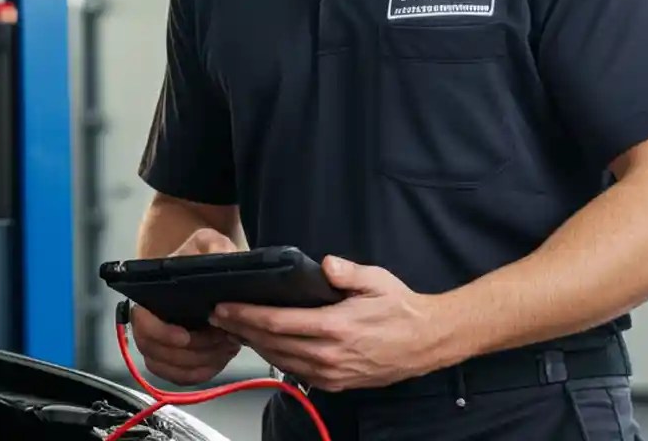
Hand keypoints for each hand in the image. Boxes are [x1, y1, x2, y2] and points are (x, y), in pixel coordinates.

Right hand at [130, 229, 242, 385]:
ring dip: (198, 363)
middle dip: (189, 352)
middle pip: (154, 352)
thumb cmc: (202, 254)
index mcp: (149, 295)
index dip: (160, 333)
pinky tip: (220, 356)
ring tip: (224, 345)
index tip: (185, 335)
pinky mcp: (176, 357)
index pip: (140, 322)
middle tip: (219, 339)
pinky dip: (200, 372)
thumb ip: (213, 245)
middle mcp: (150, 321)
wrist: (205, 268)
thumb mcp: (209, 241)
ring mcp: (162, 342)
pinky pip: (180, 376)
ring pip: (168, 367)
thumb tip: (220, 257)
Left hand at [209, 256, 457, 391]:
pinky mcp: (336, 383)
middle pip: (272, 343)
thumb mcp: (377, 280)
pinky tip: (265, 346)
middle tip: (218, 316)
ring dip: (254, 345)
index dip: (247, 315)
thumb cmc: (402, 309)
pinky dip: (276, 358)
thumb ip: (347, 272)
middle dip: (241, 328)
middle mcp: (330, 355)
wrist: (428, 342)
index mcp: (336, 327)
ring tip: (235, 329)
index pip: (278, 322)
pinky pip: (296, 372)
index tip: (226, 306)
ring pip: (280, 360)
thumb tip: (325, 264)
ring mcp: (332, 373)